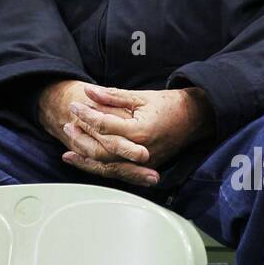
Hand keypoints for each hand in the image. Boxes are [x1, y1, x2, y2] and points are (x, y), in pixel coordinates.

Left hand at [64, 85, 214, 183]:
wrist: (194, 119)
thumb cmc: (169, 105)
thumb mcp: (140, 96)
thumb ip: (112, 96)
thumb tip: (89, 92)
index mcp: (140, 131)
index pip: (105, 126)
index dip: (86, 115)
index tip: (74, 106)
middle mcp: (141, 152)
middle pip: (102, 151)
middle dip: (81, 139)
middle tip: (68, 125)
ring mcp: (143, 163)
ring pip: (107, 166)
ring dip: (85, 158)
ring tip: (68, 149)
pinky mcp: (144, 168)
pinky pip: (117, 172)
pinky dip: (98, 168)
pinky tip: (84, 163)